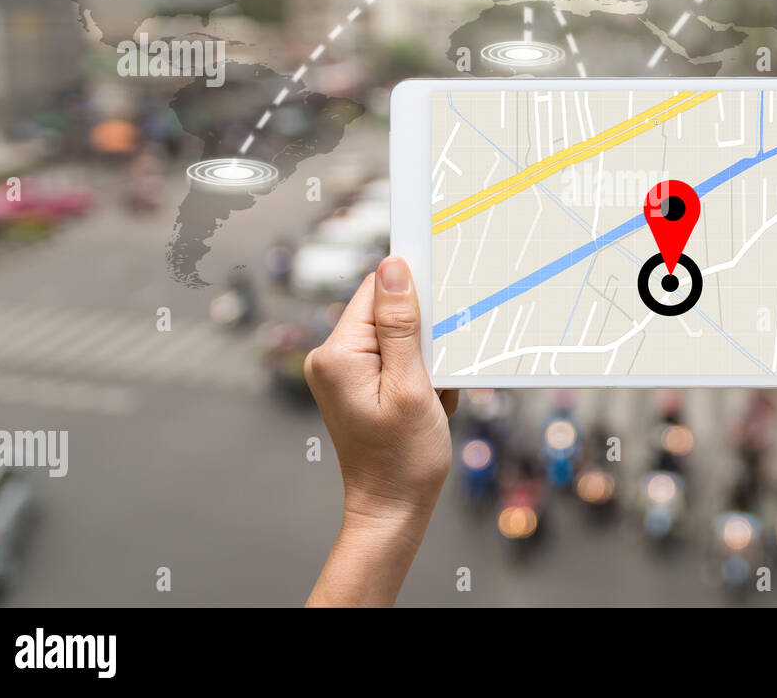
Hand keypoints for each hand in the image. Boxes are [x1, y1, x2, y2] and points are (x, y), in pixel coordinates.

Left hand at [304, 256, 455, 605]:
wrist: (393, 509)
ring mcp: (343, 372)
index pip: (376, 290)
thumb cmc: (403, 458)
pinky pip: (398, 359)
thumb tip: (393, 267)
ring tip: (430, 399)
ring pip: (400, 337)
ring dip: (426, 362)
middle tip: (435, 377)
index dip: (413, 292)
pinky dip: (420, 376)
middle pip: (389, 312)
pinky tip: (426, 405)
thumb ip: (401, 325)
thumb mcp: (411, 387)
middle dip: (424, 339)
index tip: (444, 310)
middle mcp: (332, 357)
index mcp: (337, 353)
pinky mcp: (358, 384)